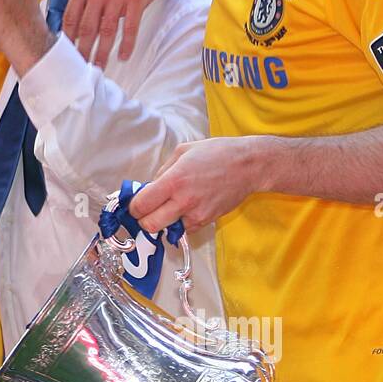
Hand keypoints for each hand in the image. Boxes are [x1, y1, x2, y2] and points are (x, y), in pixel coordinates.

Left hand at [64, 0, 168, 69]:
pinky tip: (123, 56)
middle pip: (87, 28)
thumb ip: (82, 1)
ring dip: (103, 52)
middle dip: (83, 51)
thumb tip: (69, 30)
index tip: (65, 56)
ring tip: (99, 67)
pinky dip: (126, 44)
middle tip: (80, 69)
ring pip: (107, 30)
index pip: (70, 18)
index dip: (67, 40)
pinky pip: (130, 26)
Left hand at [128, 136, 264, 232]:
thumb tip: (149, 188)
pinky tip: (186, 207)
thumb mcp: (182, 152)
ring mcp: (196, 214)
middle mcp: (183, 201)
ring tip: (169, 206)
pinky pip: (184, 229)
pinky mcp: (207, 221)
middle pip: (149, 225)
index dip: (133, 207)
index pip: (141, 205)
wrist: (248, 166)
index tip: (134, 203)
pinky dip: (180, 222)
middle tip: (147, 210)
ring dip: (163, 221)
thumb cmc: (216, 154)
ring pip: (167, 230)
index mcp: (174, 181)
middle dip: (143, 219)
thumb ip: (162, 172)